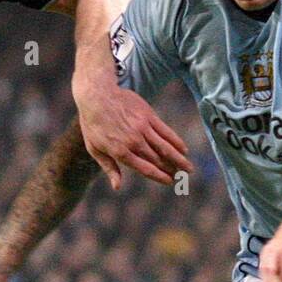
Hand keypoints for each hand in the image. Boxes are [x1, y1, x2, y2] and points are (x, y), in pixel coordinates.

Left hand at [75, 76, 191, 188]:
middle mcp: (134, 142)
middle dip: (171, 170)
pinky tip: (184, 149)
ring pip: (165, 147)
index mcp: (121, 152)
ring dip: (179, 158)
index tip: (169, 182)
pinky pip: (166, 131)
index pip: (145, 169)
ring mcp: (143, 128)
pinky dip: (176, 141)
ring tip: (189, 168)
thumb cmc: (93, 124)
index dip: (159, 177)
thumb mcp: (95, 149)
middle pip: (158, 160)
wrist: (97, 95)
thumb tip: (117, 187)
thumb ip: (109, 168)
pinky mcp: (148, 116)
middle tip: (182, 177)